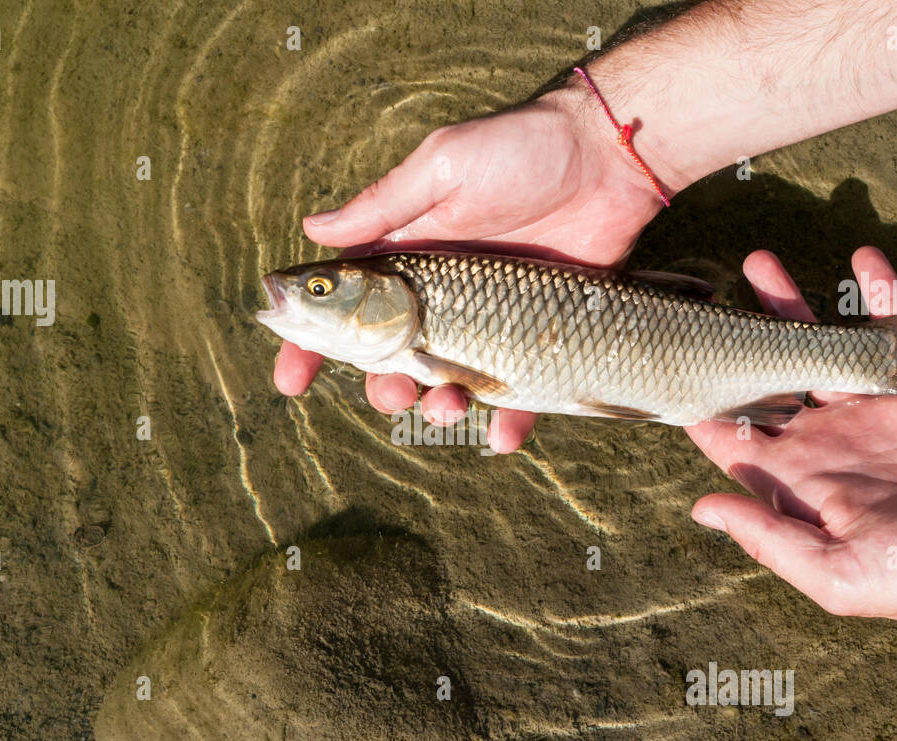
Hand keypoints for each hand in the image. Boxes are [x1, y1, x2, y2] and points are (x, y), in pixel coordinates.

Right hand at [273, 86, 663, 452]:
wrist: (606, 158)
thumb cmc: (520, 148)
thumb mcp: (442, 167)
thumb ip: (382, 205)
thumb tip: (312, 228)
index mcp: (406, 261)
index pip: (343, 309)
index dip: (310, 346)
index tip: (289, 380)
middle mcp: (440, 298)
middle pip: (390, 361)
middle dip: (381, 387)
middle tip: (393, 391)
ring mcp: (489, 322)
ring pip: (447, 385)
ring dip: (437, 408)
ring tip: (448, 406)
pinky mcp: (537, 336)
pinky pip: (519, 393)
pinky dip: (508, 422)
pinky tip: (503, 436)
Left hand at [687, 246, 896, 679]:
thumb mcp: (833, 574)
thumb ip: (767, 538)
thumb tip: (701, 508)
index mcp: (791, 479)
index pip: (729, 433)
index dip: (699, 400)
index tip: (667, 363)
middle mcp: (819, 438)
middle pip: (763, 376)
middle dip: (734, 336)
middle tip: (706, 293)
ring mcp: (863, 410)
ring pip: (815, 346)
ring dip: (789, 306)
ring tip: (760, 263)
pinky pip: (891, 333)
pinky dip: (880, 295)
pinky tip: (863, 259)